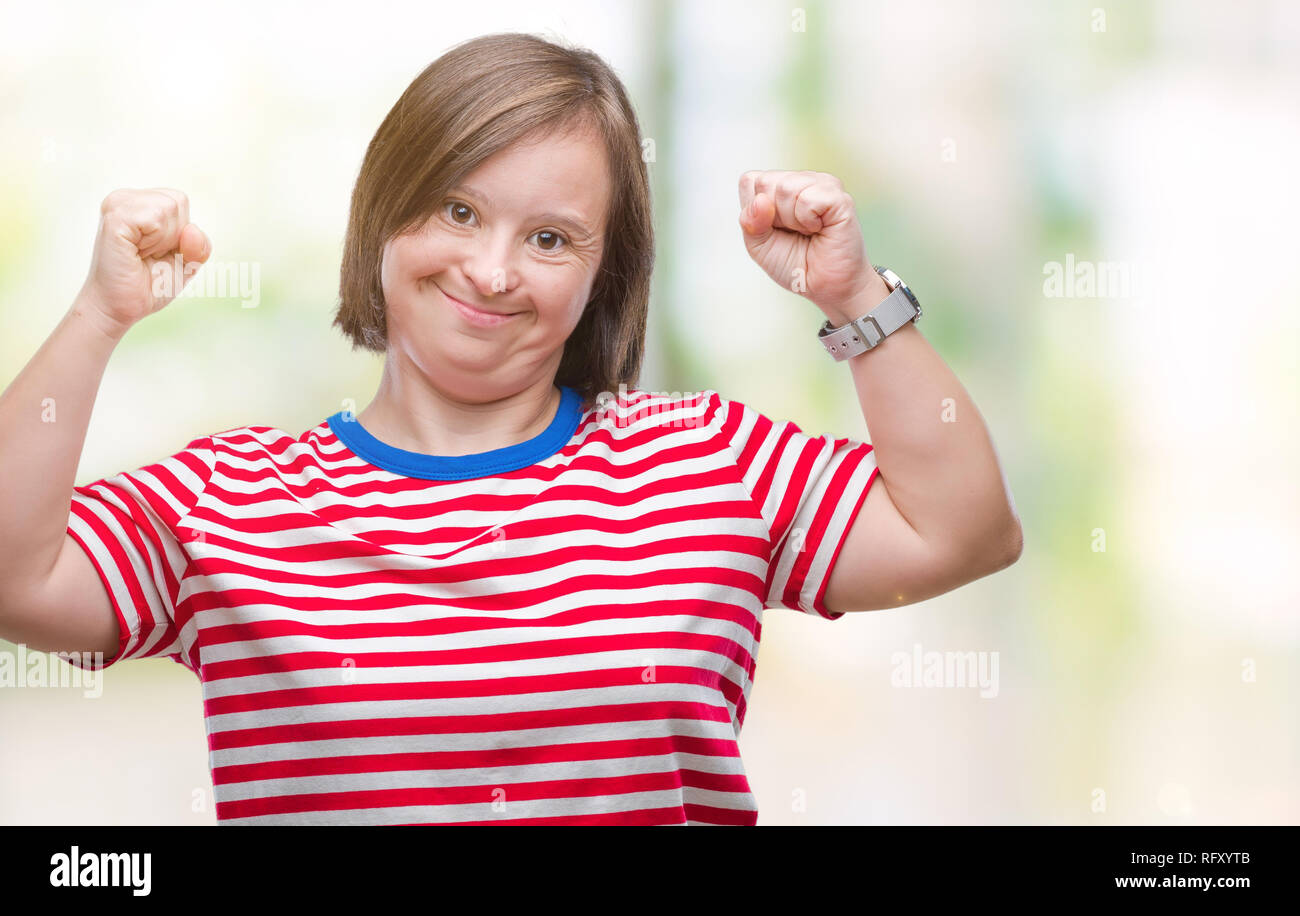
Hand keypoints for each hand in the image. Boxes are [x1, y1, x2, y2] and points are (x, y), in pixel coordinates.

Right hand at [75, 188, 210, 337]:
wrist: (120, 308)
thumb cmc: (148, 285)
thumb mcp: (186, 263)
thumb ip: (199, 246)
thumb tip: (192, 229)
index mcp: (139, 203)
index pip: (180, 201)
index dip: (180, 232)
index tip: (156, 251)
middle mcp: (126, 199)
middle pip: (178, 201)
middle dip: (174, 235)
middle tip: (148, 255)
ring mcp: (117, 205)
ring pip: (168, 207)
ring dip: (164, 240)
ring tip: (141, 254)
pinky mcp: (114, 218)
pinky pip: (155, 218)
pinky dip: (155, 241)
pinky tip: (136, 252)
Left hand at [737, 170, 881, 321]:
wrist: (827, 287)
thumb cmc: (796, 263)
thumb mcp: (759, 246)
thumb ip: (750, 222)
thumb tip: (761, 200)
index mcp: (779, 186)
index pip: (750, 181)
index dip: (755, 212)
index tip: (774, 229)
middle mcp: (801, 179)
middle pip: (765, 182)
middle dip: (773, 217)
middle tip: (794, 233)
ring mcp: (822, 185)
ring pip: (786, 188)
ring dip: (791, 220)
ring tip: (808, 231)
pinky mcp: (839, 197)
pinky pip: (807, 199)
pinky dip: (808, 221)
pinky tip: (820, 229)